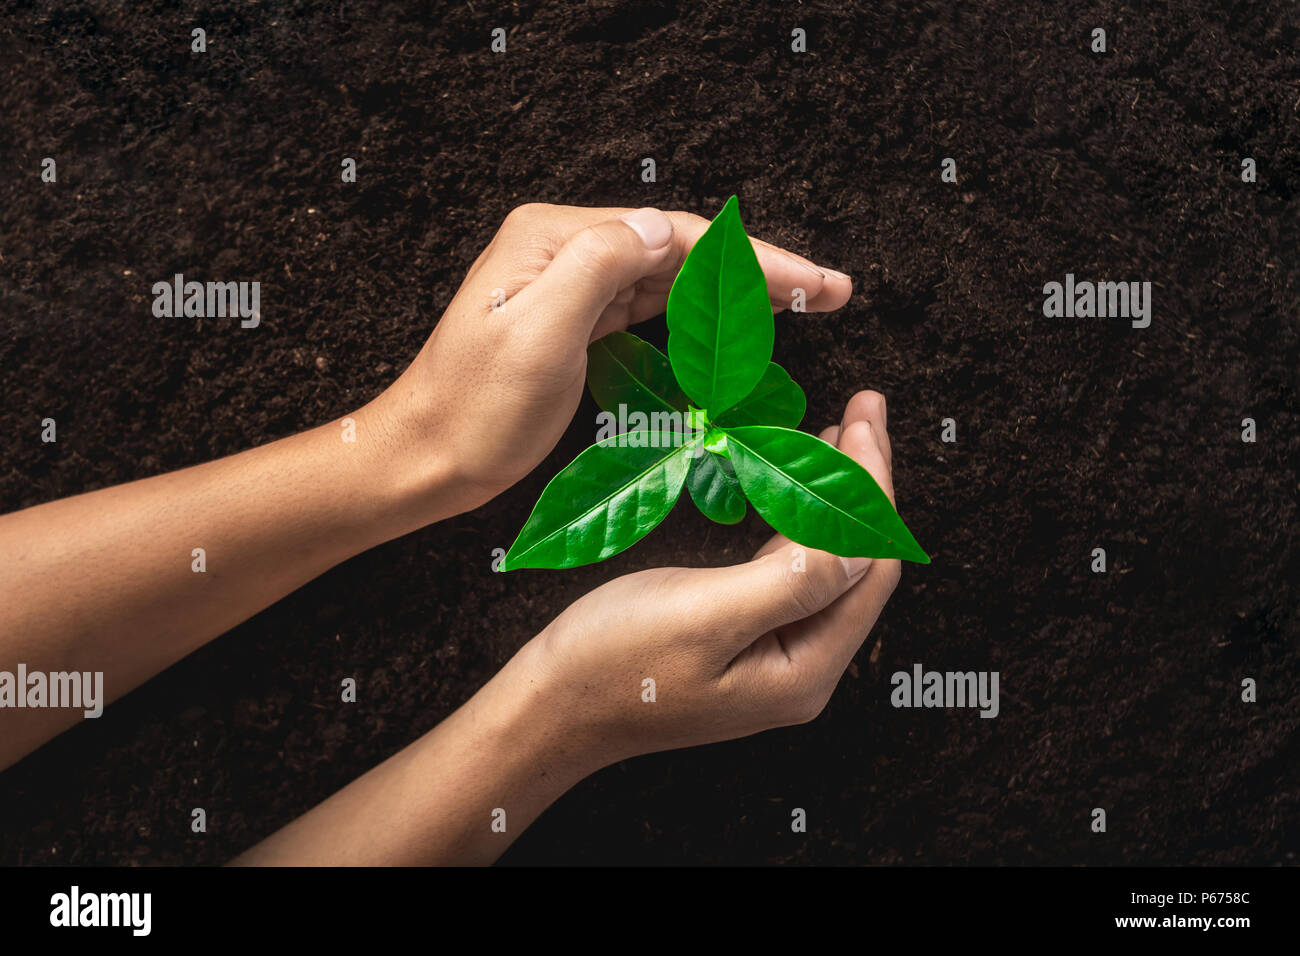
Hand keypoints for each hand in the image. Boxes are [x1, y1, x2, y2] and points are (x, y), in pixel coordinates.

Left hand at [365, 202, 852, 517]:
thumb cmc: (472, 411)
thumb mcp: (534, 335)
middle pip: (682, 251)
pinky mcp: (574, 322)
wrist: (424, 459)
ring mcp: (568, 284)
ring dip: (736, 294)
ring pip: (673, 279)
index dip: (754, 258)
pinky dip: (698, 319)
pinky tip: (729, 331)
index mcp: (555, 238)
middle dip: (760, 272)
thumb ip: (598, 266)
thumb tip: (660, 226)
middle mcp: (564, 249)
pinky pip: (650, 309)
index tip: (815, 284)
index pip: (676, 235)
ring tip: (801, 307)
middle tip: (830, 293)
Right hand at [495, 391, 900, 775]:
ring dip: (835, 495)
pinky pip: (791, 571)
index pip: (868, 566)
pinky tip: (795, 484)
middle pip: (859, 563)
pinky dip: (799, 519)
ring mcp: (776, 654)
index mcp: (805, 669)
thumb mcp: (706, 616)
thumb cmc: (614, 660)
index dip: (871, 490)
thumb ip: (793, 582)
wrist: (550, 705)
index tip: (861, 420)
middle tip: (863, 407)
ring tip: (841, 429)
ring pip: (828, 562)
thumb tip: (864, 541)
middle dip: (864, 483)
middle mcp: (804, 666)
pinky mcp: (745, 638)